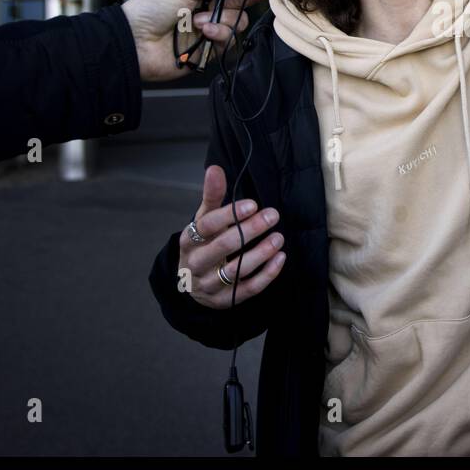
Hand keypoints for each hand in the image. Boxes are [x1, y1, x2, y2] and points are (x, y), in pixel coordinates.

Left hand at [120, 0, 268, 82]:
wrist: (133, 41)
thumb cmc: (149, 10)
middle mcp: (208, 8)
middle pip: (241, 2)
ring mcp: (210, 29)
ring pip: (238, 22)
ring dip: (224, 20)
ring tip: (200, 20)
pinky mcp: (210, 50)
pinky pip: (229, 42)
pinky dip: (220, 35)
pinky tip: (204, 32)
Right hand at [179, 165, 285, 309]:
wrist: (191, 283)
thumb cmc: (202, 244)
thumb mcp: (203, 220)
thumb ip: (212, 196)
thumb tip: (215, 169)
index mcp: (188, 241)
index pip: (207, 227)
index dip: (229, 215)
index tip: (253, 204)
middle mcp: (196, 264)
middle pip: (222, 248)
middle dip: (250, 231)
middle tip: (272, 216)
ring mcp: (209, 285)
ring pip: (235, 271)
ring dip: (260, 254)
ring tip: (278, 238)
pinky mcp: (225, 301)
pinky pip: (247, 290)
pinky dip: (266, 275)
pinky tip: (280, 259)